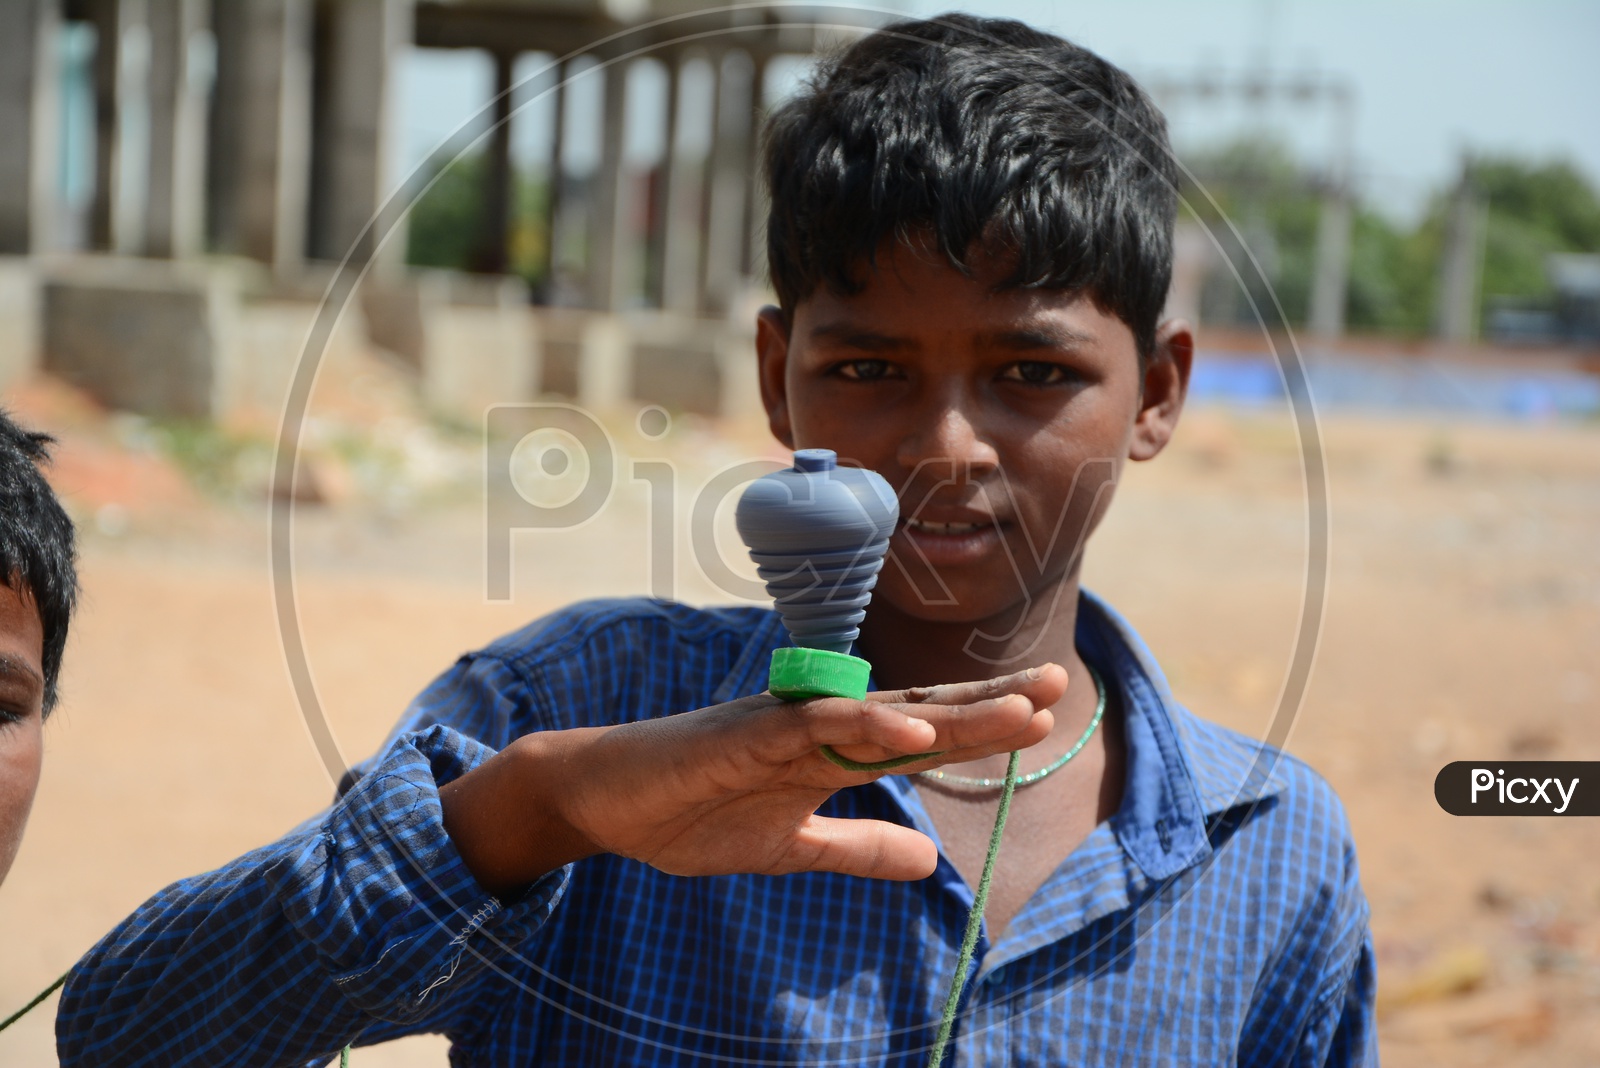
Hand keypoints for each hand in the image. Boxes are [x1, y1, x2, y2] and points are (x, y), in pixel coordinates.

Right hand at [440, 665, 1067, 895]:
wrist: (608, 802)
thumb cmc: (694, 813)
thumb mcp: (791, 849)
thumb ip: (856, 847)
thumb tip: (929, 856)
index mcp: (829, 754)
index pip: (917, 734)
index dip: (977, 725)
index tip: (1040, 712)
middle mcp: (816, 729)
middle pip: (915, 713)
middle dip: (985, 705)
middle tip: (1056, 685)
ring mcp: (781, 727)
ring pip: (878, 714)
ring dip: (949, 714)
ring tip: (1016, 710)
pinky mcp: (742, 737)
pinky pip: (810, 728)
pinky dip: (861, 726)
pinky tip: (909, 732)